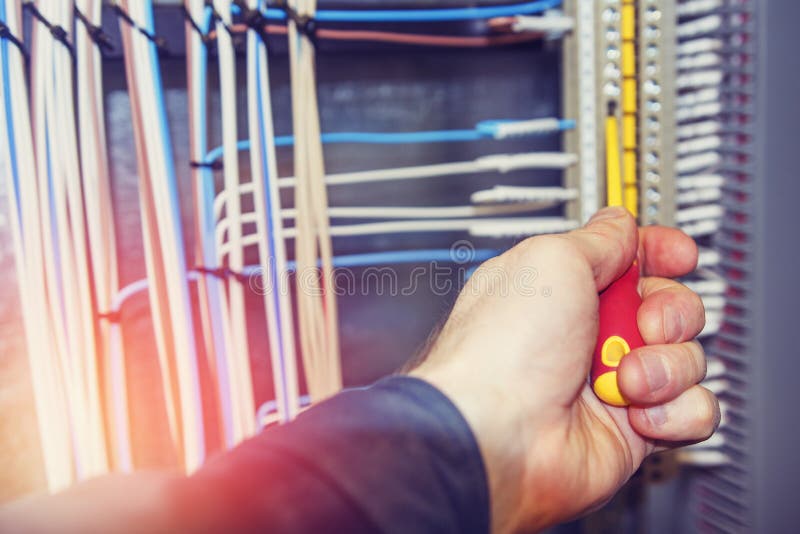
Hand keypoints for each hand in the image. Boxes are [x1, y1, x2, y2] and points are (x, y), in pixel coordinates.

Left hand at [410, 206, 719, 532]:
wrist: (498, 432)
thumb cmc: (505, 347)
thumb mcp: (551, 260)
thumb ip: (598, 240)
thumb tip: (621, 225)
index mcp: (564, 288)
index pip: (631, 260)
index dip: (661, 254)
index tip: (679, 254)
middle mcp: (589, 333)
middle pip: (670, 306)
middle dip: (670, 311)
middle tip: (644, 324)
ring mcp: (613, 382)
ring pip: (688, 358)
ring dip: (667, 365)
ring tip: (626, 380)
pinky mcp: (636, 428)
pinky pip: (692, 410)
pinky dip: (677, 410)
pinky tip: (640, 414)